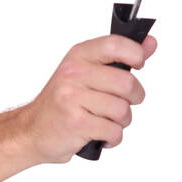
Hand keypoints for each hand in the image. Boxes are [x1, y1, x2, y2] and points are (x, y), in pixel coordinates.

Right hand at [22, 32, 157, 163]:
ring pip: (122, 110)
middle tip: (123, 104)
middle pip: (126, 83)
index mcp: (78, 57)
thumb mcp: (86, 73)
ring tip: (107, 122)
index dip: (135, 53)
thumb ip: (119, 59)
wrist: (31, 131)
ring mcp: (72, 99)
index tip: (139, 64)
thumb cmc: (61, 103)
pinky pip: (113, 131)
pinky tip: (100, 135)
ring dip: (121, 122)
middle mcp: (73, 74)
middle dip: (134, 98)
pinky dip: (112, 138)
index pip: (115, 45)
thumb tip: (150, 44)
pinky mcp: (76, 123)